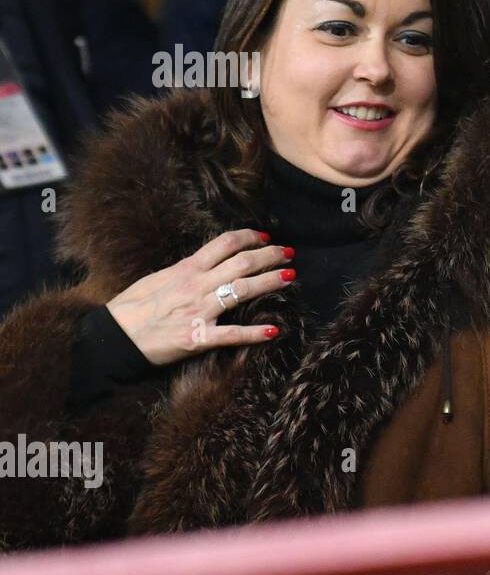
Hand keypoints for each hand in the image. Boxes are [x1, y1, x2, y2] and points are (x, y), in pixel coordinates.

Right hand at [105, 229, 294, 367]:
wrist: (113, 337)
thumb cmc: (132, 308)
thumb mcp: (158, 278)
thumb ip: (186, 270)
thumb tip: (206, 262)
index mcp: (187, 269)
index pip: (224, 244)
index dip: (249, 237)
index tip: (265, 236)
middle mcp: (197, 286)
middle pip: (242, 263)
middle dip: (269, 255)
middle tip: (289, 253)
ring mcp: (199, 311)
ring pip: (243, 290)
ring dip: (270, 282)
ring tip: (291, 276)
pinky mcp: (198, 338)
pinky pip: (231, 334)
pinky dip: (254, 333)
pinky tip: (274, 330)